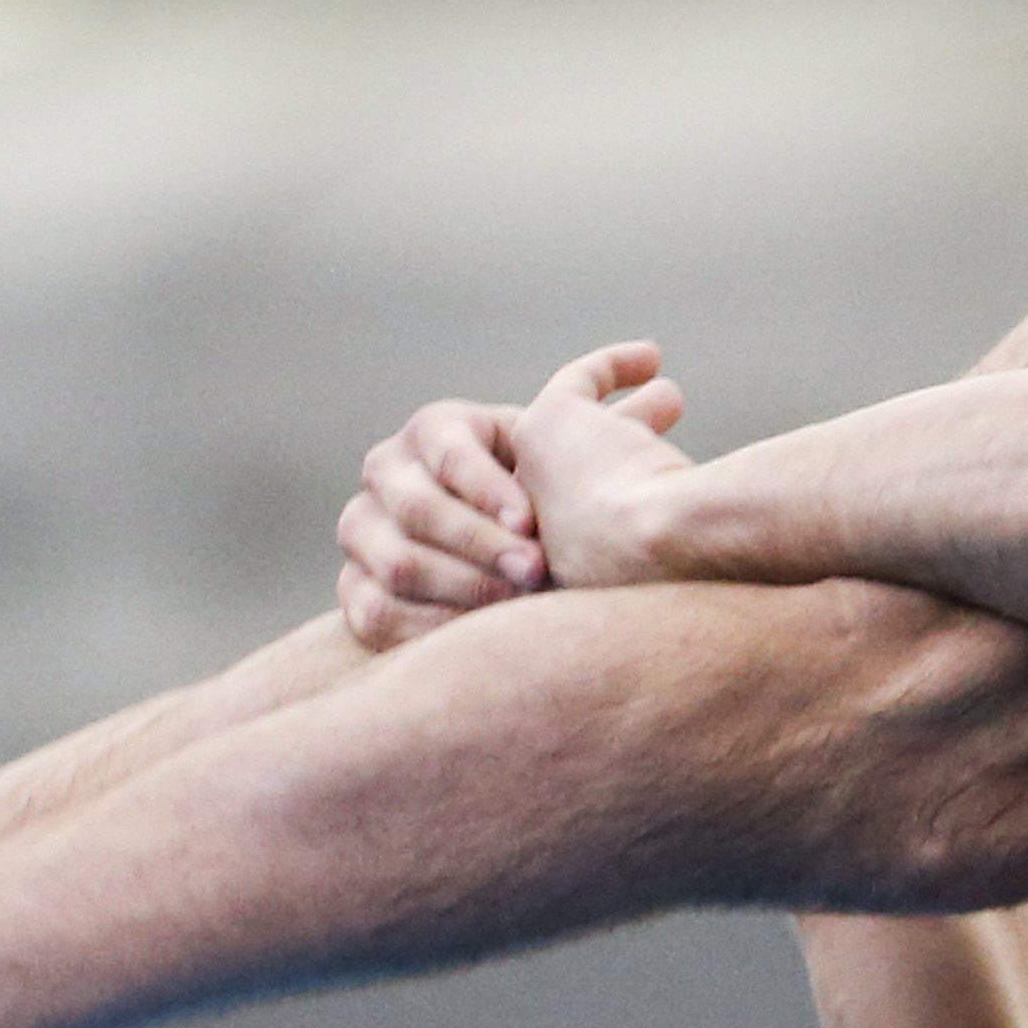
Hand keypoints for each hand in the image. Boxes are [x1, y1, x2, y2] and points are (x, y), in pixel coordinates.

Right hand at [333, 349, 685, 648]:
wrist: (515, 565)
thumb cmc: (557, 498)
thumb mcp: (584, 455)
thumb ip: (619, 421)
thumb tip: (669, 385)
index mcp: (435, 429)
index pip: (446, 448)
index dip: (487, 486)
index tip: (535, 525)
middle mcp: (387, 472)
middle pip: (416, 507)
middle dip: (478, 542)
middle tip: (537, 574)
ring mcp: (363, 532)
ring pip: (396, 562)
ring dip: (459, 588)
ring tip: (517, 612)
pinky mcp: (358, 589)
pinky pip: (376, 612)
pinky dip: (428, 627)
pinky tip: (482, 642)